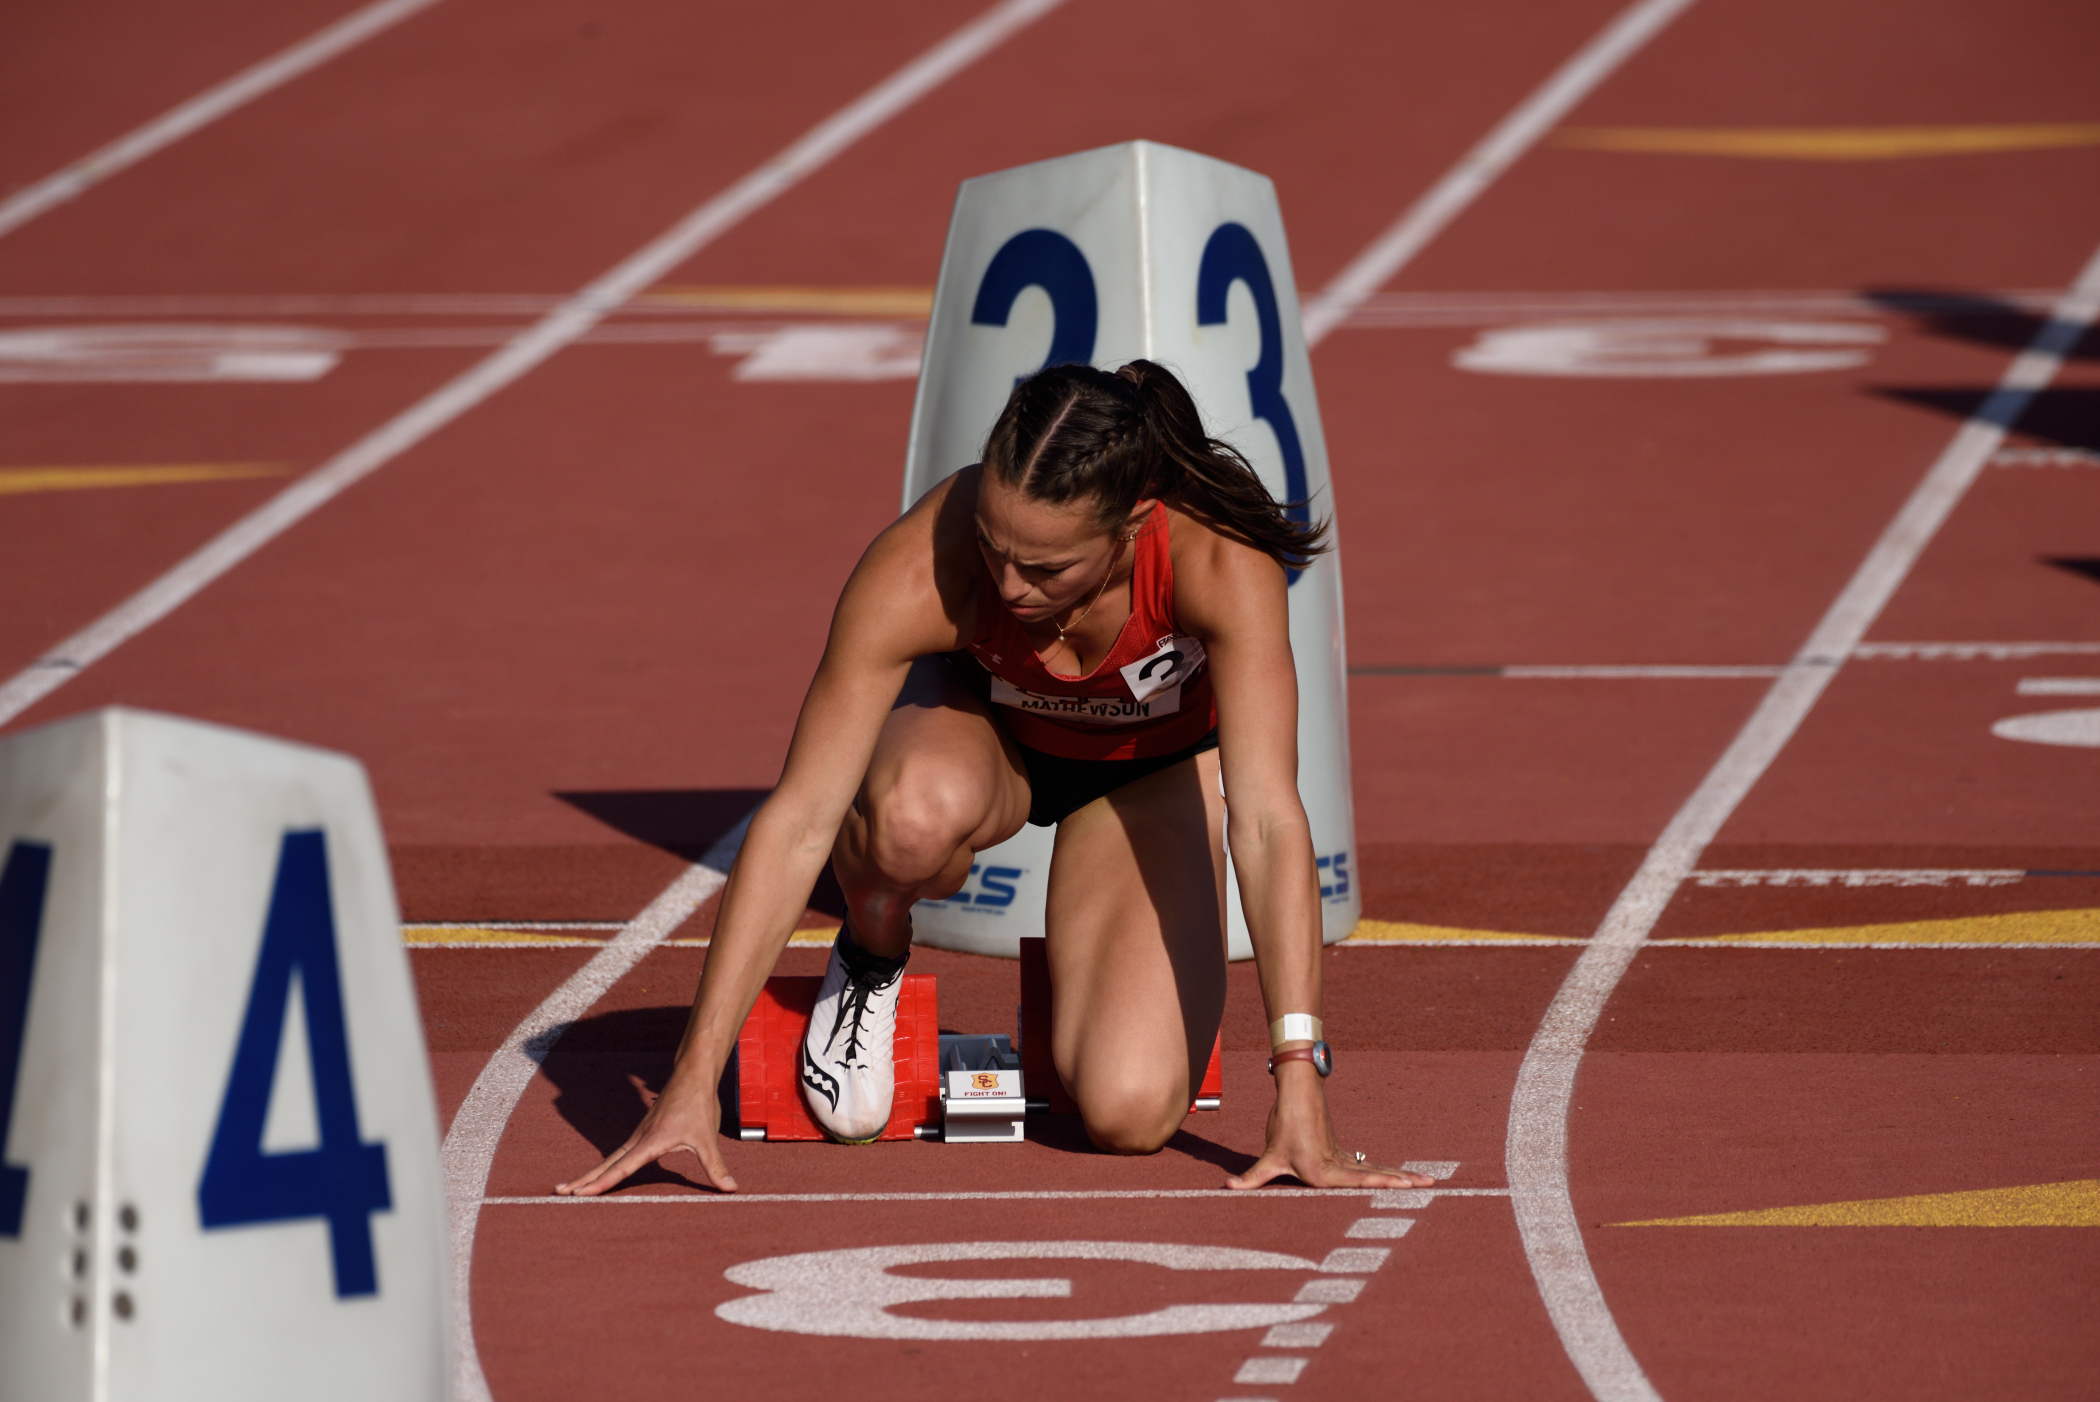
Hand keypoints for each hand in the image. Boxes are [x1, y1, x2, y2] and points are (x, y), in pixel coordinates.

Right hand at [554, 1065, 737, 1196]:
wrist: (692, 1075)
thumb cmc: (698, 1104)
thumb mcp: (708, 1139)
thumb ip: (715, 1167)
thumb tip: (731, 1189)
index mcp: (650, 1142)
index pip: (621, 1168)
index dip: (601, 1183)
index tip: (580, 1194)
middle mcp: (638, 1140)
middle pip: (605, 1164)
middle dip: (582, 1180)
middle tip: (558, 1192)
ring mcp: (638, 1136)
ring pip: (609, 1158)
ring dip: (589, 1173)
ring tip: (568, 1188)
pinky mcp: (642, 1133)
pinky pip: (618, 1153)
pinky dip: (604, 1165)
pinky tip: (598, 1174)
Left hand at [1226, 1060, 1434, 1189]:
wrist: (1297, 1093)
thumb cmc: (1284, 1124)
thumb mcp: (1269, 1156)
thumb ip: (1252, 1178)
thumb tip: (1227, 1188)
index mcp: (1324, 1171)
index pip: (1357, 1181)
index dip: (1382, 1183)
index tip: (1404, 1186)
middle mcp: (1339, 1166)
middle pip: (1377, 1174)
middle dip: (1404, 1182)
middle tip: (1431, 1184)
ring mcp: (1344, 1159)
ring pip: (1379, 1169)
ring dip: (1403, 1176)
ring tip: (1430, 1181)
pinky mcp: (1344, 1155)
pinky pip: (1371, 1166)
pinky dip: (1389, 1173)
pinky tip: (1404, 1179)